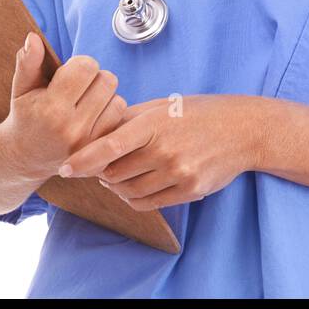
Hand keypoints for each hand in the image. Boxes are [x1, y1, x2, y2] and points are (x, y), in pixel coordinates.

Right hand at [0, 32, 127, 181]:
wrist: (25, 158)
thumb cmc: (25, 116)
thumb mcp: (21, 88)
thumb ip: (27, 62)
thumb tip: (33, 38)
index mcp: (50, 109)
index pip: (85, 67)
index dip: (80, 63)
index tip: (69, 72)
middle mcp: (72, 128)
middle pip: (106, 80)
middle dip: (94, 77)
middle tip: (78, 86)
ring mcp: (89, 143)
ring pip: (117, 98)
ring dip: (104, 95)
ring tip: (85, 101)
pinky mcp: (101, 151)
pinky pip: (120, 116)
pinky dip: (111, 111)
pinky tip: (94, 114)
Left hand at [56, 95, 260, 210]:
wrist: (244, 131)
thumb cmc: (200, 113)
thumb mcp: (163, 106)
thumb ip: (130, 118)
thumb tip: (95, 129)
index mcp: (154, 123)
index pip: (110, 146)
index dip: (83, 160)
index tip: (64, 168)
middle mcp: (165, 150)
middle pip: (115, 172)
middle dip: (99, 172)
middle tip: (93, 166)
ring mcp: (178, 173)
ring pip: (129, 191)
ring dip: (115, 186)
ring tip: (114, 175)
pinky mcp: (189, 190)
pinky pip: (148, 203)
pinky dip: (133, 198)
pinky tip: (132, 187)